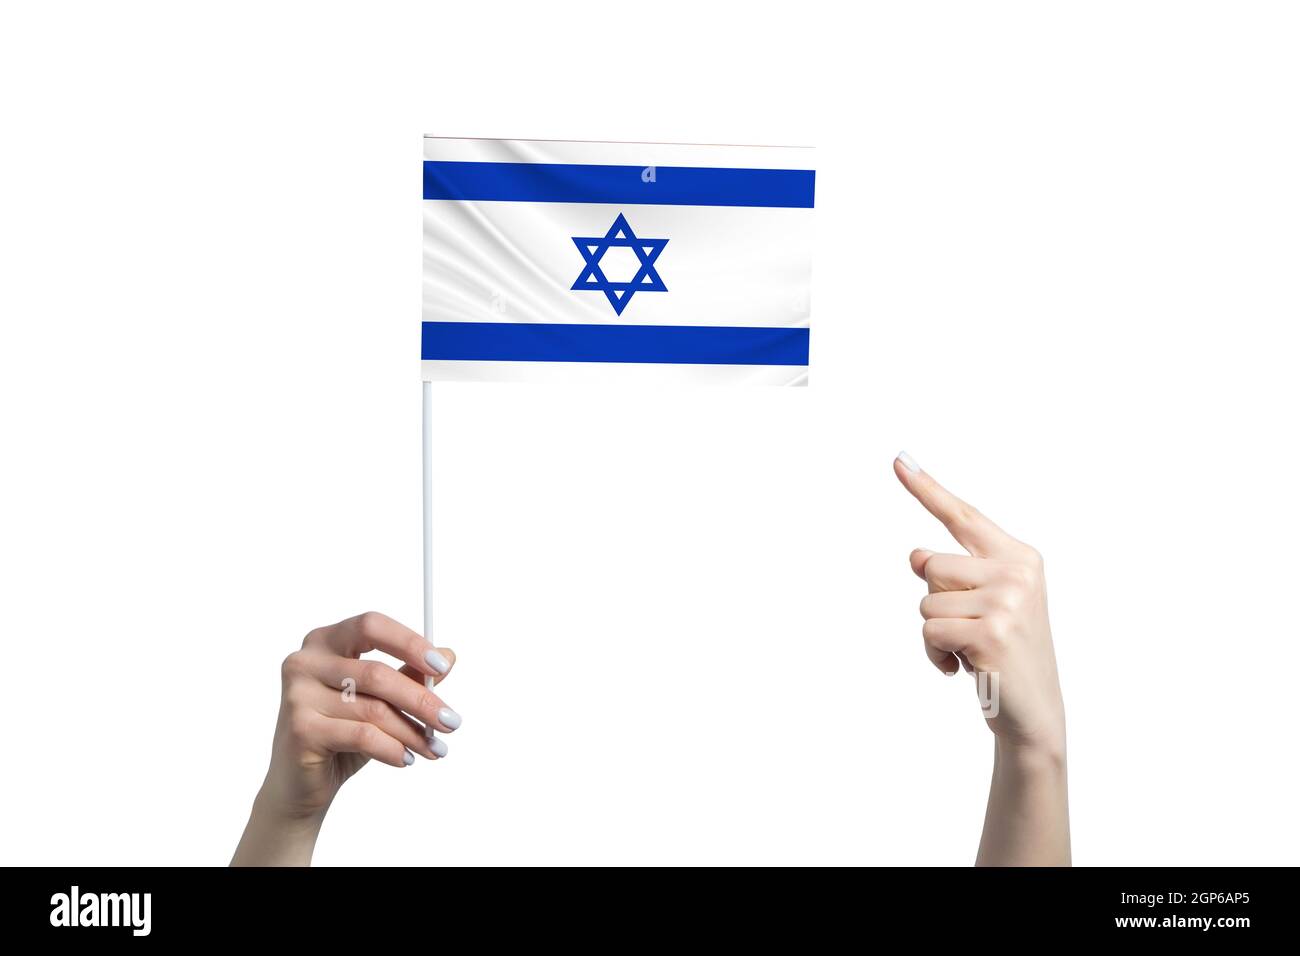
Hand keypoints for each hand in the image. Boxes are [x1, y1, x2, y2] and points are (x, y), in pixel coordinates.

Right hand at [232, 612, 458, 864]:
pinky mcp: (301, 730)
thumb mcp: (378, 700)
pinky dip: (392, 749)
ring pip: (373, 710)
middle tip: (452, 722)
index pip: (371, 625)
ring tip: (434, 748)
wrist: (300, 782)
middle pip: (376, 672)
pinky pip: (362, 736)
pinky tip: (406, 759)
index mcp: (325, 641)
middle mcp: (305, 662)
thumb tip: (449, 654)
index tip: (442, 666)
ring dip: (412, 732)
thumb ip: (407, 675)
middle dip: (421, 700)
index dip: (409, 643)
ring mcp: (298, 695)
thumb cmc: (341, 733)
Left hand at [895, 453, 1063, 753]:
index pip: (963, 516)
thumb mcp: (987, 604)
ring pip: (925, 601)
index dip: (926, 488)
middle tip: (970, 629)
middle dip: (937, 602)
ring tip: (969, 650)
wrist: (1034, 713)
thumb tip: (916, 555)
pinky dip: (935, 656)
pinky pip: (929, 632)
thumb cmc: (1005, 654)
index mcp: (1019, 557)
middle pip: (929, 564)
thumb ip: (957, 573)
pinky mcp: (991, 632)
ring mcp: (1007, 601)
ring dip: (935, 634)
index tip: (897, 460)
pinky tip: (963, 669)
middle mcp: (1017, 572)